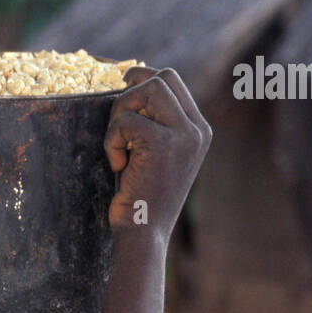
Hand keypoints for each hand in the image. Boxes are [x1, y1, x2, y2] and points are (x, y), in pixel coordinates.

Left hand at [105, 67, 211, 237]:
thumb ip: (156, 123)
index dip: (144, 79)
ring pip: (148, 89)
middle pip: (163, 78)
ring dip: (121, 112)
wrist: (144, 234)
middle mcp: (197, 130)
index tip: (124, 88)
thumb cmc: (142, 198)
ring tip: (118, 145)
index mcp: (199, 131)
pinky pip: (126, 120)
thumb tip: (134, 81)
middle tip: (117, 124)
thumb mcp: (156, 155)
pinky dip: (112, 139)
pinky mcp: (162, 144)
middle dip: (131, 94)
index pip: (173, 82)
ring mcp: (183, 136)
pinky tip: (118, 164)